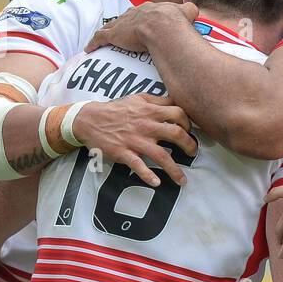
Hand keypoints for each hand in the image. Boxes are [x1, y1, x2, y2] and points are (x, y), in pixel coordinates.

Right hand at [74, 94, 196, 187]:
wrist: (89, 119)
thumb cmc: (116, 109)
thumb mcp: (138, 98)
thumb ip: (158, 100)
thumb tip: (177, 101)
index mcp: (150, 111)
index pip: (179, 114)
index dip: (189, 123)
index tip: (190, 131)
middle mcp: (146, 126)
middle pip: (176, 135)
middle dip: (190, 146)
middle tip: (193, 153)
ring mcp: (135, 141)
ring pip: (162, 156)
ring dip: (175, 170)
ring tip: (183, 181)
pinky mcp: (124, 153)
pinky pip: (138, 166)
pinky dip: (148, 176)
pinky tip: (157, 183)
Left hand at [87, 1, 198, 54]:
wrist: (164, 28)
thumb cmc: (177, 23)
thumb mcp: (187, 12)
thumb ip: (188, 8)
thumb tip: (193, 8)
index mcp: (151, 9)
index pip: (143, 12)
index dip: (142, 18)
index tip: (141, 23)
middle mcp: (135, 13)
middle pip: (126, 17)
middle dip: (124, 22)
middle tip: (123, 30)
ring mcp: (123, 23)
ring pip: (112, 25)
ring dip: (108, 31)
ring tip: (105, 37)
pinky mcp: (114, 34)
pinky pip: (100, 37)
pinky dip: (93, 43)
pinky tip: (88, 48)